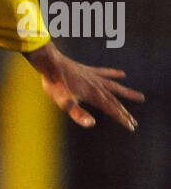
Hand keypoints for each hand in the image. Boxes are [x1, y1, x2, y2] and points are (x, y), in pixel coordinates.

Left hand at [26, 43, 142, 130]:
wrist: (49, 61)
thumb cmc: (54, 83)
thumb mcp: (63, 102)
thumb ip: (77, 113)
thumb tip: (91, 124)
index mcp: (93, 95)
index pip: (111, 109)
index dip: (121, 118)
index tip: (131, 127)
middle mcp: (96, 86)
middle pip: (114, 101)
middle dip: (123, 113)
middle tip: (134, 122)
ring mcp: (93, 77)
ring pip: (114, 87)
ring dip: (126, 93)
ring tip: (140, 97)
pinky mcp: (87, 71)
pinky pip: (104, 73)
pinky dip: (113, 74)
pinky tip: (122, 74)